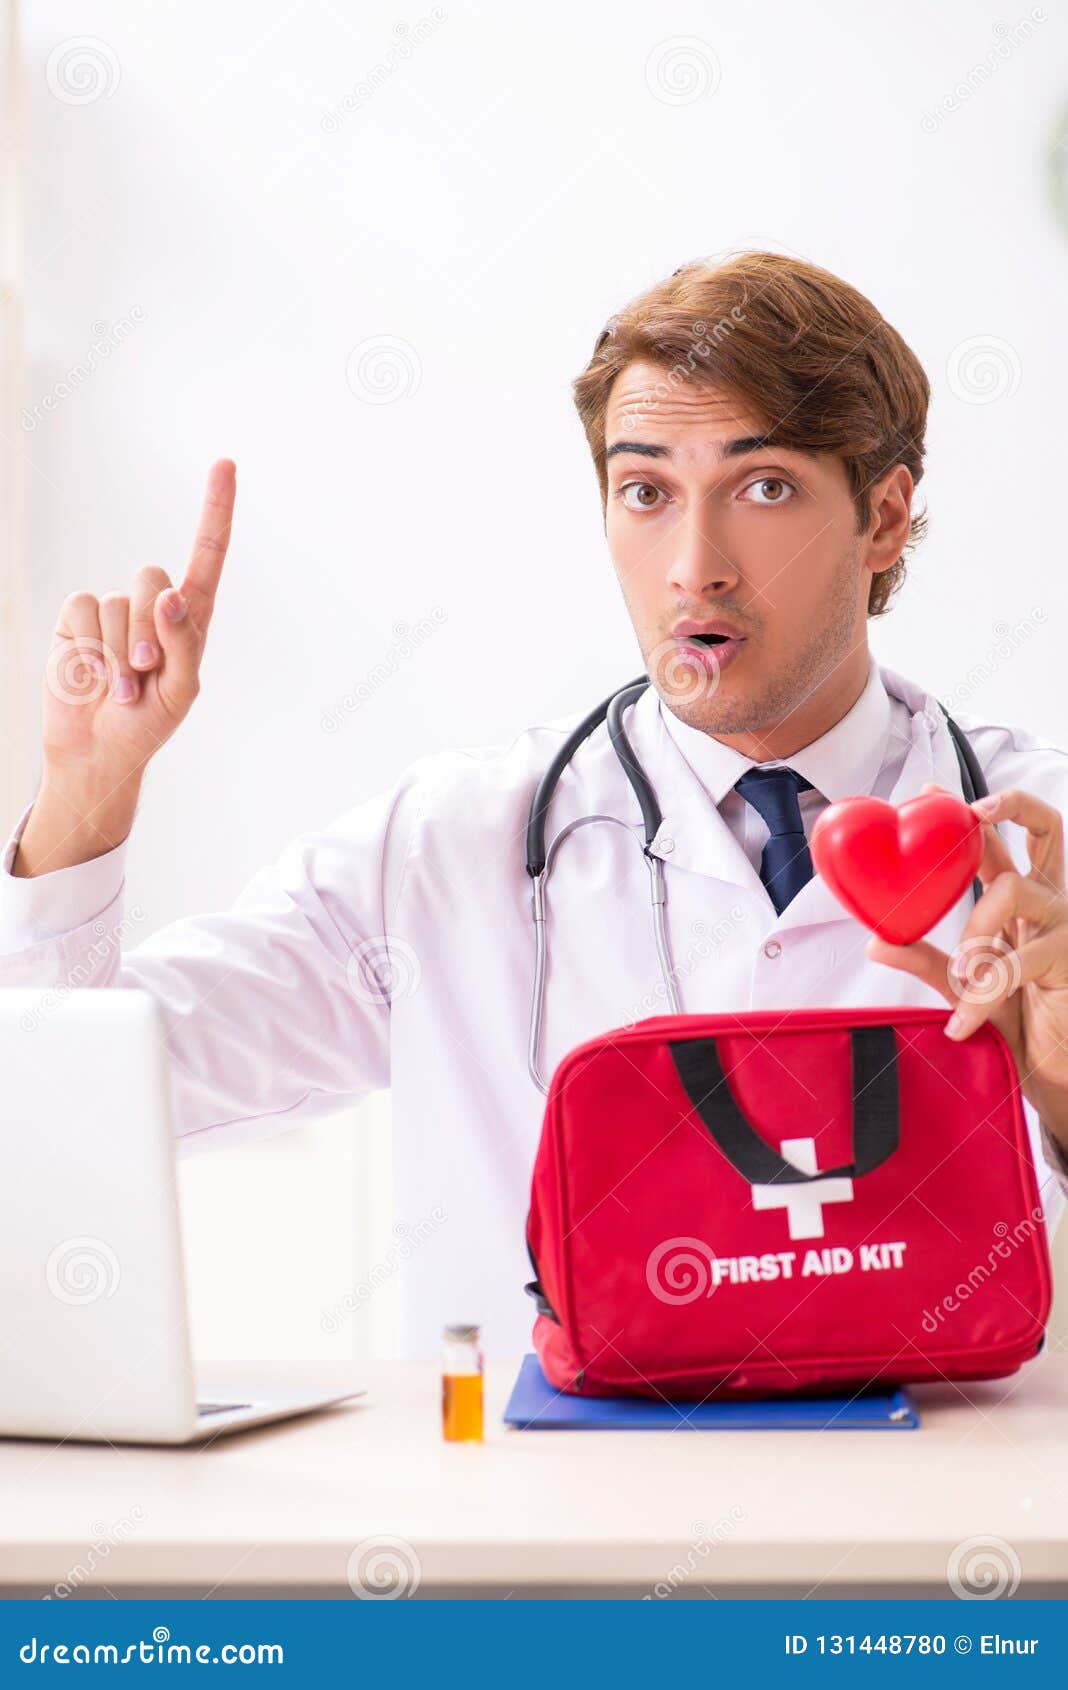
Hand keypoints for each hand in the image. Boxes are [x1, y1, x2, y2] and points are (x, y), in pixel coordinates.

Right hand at [41, 458, 236, 783]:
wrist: (99, 749)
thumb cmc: (149, 722)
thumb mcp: (181, 689)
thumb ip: (184, 641)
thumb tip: (170, 596)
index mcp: (190, 616)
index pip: (207, 554)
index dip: (215, 509)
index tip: (225, 464)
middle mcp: (150, 604)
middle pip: (154, 579)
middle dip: (149, 632)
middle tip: (145, 673)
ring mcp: (112, 609)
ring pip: (118, 603)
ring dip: (119, 654)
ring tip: (122, 689)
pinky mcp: (76, 619)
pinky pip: (84, 611)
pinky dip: (91, 650)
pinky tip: (92, 678)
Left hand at [865, 780, 1067, 1143]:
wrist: (1052, 1069)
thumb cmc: (1017, 1019)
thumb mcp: (963, 984)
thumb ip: (926, 960)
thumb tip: (873, 943)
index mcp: (1018, 898)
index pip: (996, 841)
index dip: (969, 811)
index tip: (929, 790)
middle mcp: (1045, 902)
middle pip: (1046, 830)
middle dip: (1011, 806)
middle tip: (973, 810)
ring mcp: (1061, 927)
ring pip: (1014, 890)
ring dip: (975, 927)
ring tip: (959, 972)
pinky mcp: (1067, 961)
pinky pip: (1016, 965)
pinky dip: (982, 995)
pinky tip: (962, 1023)